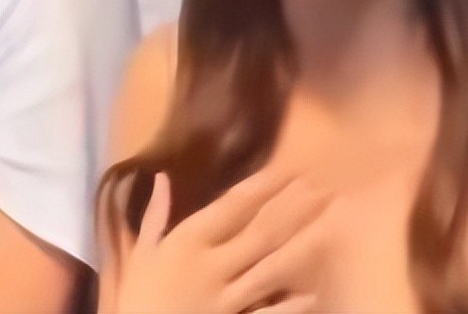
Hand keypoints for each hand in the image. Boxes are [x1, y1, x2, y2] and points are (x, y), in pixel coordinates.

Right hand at [110, 168, 328, 313]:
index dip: (265, 185)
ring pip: (273, 267)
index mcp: (189, 241)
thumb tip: (163, 177)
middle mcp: (213, 265)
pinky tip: (313, 292)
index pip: (234, 205)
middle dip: (294, 207)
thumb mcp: (140, 253)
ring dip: (303, 244)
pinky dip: (290, 306)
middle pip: (263, 231)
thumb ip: (154, 216)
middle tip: (323, 185)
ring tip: (331, 223)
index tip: (292, 166)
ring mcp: (227, 298)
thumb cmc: (137, 295)